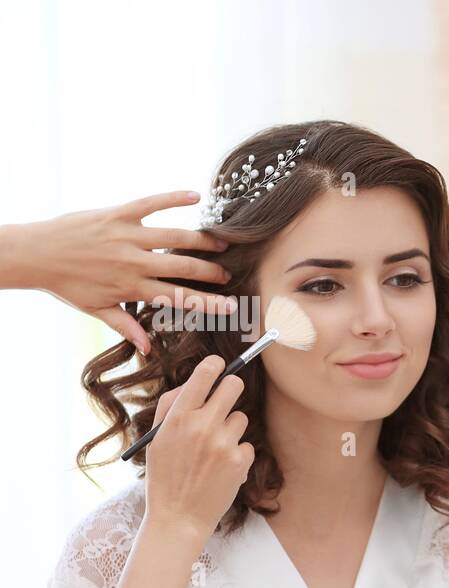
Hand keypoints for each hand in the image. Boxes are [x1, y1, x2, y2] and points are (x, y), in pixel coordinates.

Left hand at [13, 191, 234, 354]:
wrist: (35, 253)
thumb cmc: (66, 284)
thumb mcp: (96, 310)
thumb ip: (126, 326)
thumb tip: (149, 348)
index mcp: (131, 287)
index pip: (178, 297)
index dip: (208, 303)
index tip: (232, 307)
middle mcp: (133, 261)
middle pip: (183, 266)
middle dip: (210, 271)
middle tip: (227, 273)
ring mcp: (127, 235)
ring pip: (174, 236)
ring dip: (201, 240)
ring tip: (220, 243)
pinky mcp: (118, 214)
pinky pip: (151, 203)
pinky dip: (173, 198)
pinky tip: (195, 196)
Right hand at [142, 355, 253, 544]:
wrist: (178, 516)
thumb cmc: (165, 475)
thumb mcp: (157, 438)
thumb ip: (172, 407)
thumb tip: (194, 381)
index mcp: (178, 417)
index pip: (204, 375)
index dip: (215, 365)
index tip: (219, 365)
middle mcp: (203, 426)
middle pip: (234, 386)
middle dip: (231, 388)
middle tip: (226, 396)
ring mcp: (224, 443)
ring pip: (241, 418)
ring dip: (231, 428)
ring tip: (212, 449)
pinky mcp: (240, 460)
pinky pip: (246, 443)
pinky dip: (236, 453)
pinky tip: (220, 468)